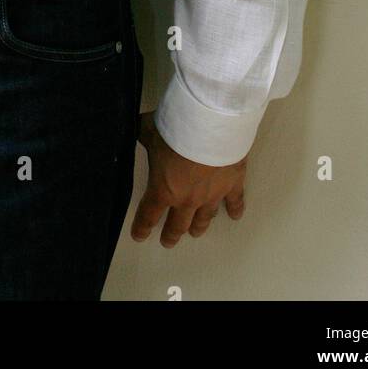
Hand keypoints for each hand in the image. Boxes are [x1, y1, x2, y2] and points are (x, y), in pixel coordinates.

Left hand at [131, 110, 247, 246]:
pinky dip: (235, 209)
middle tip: (168, 242)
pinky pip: (235, 201)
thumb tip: (133, 129)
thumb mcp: (148, 130)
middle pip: (178, 224)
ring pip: (204, 218)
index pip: (149, 215)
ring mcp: (212, 195)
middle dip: (171, 234)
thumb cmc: (174, 131)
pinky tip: (235, 216)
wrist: (209, 126)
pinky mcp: (233, 185)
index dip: (142, 227)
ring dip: (199, 226)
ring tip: (195, 232)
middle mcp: (188, 199)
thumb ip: (141, 135)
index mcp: (164, 190)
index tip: (139, 236)